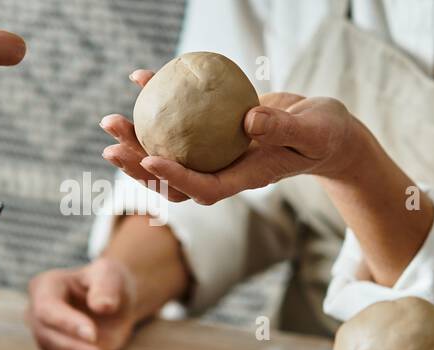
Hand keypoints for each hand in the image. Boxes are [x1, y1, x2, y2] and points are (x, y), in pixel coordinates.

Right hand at [26, 258, 139, 349]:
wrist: (115, 300)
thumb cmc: (109, 282)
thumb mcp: (110, 274)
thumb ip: (106, 286)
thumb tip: (102, 306)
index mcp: (45, 287)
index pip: (47, 309)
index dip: (67, 324)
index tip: (93, 335)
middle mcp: (37, 313)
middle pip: (47, 338)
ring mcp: (46, 337)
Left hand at [102, 70, 365, 204]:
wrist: (324, 130)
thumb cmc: (323, 135)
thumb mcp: (311, 131)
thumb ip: (282, 128)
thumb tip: (247, 121)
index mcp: (244, 178)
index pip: (203, 188)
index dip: (174, 179)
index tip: (149, 161)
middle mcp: (222, 169)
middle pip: (172, 180)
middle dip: (138, 167)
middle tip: (110, 147)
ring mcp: (214, 152)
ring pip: (168, 152)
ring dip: (136, 140)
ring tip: (110, 121)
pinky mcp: (212, 130)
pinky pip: (179, 119)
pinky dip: (159, 98)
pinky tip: (139, 77)